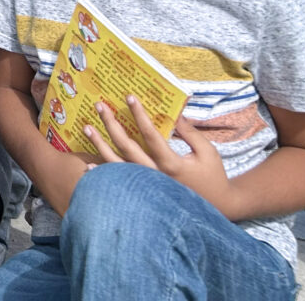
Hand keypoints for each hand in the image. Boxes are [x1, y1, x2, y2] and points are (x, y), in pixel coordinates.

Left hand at [88, 100, 234, 213]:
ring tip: (86, 128)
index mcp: (172, 164)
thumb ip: (189, 132)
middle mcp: (155, 175)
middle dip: (111, 125)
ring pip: (117, 165)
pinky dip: (103, 173)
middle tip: (100, 106)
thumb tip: (173, 112)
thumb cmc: (213, 177)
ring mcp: (147, 186)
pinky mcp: (144, 193)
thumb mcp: (207, 152)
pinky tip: (88, 165)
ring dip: (100, 145)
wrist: (217, 207)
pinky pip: (119, 182)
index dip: (139, 115)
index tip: (129, 97)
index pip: (151, 135)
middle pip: (127, 147)